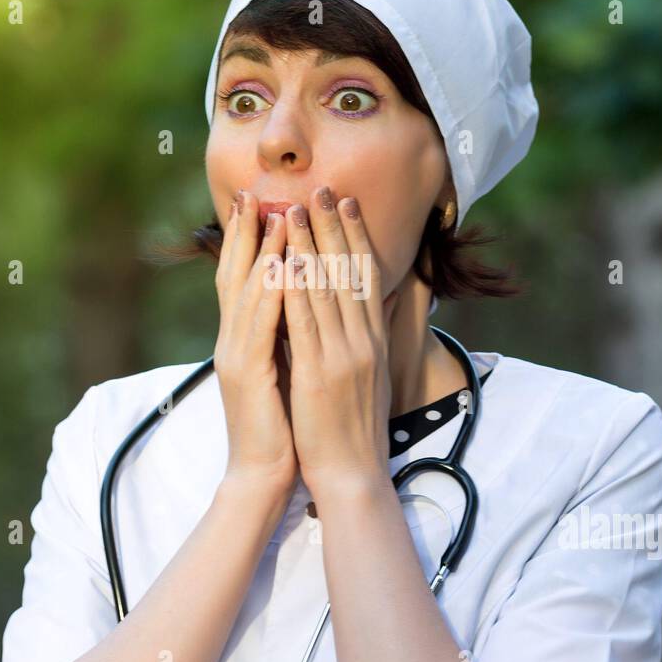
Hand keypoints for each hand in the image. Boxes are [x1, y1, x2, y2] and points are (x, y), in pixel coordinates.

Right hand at [213, 190, 297, 499]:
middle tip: (254, 194)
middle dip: (245, 233)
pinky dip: (271, 293)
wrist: (262, 473)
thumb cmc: (279, 422)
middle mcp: (233, 340)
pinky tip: (284, 268)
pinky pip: (260, 325)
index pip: (244, 278)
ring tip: (278, 217)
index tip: (259, 202)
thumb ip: (287, 334)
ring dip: (263, 253)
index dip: (249, 240)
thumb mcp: (284, 367)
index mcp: (243, 338)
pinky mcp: (248, 374)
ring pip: (249, 293)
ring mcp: (236, 355)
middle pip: (236, 274)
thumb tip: (303, 302)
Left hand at [281, 186, 398, 499]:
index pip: (367, 276)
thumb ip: (369, 338)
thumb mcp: (372, 374)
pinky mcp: (319, 372)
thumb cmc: (356, 427)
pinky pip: (305, 322)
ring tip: (295, 208)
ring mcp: (343, 355)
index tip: (346, 204)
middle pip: (348, 272)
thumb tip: (371, 306)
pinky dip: (295, 288)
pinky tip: (286, 260)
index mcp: (375, 340)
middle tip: (320, 188)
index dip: (356, 237)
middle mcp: (363, 340)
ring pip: (326, 288)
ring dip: (309, 244)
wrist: (354, 473)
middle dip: (333, 227)